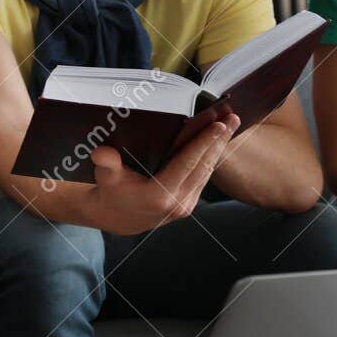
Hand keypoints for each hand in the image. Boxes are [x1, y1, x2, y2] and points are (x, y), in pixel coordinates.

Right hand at [85, 115, 237, 235]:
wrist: (116, 217)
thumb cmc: (111, 192)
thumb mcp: (105, 177)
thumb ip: (106, 164)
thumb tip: (103, 152)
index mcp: (159, 196)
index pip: (186, 164)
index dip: (203, 143)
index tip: (218, 125)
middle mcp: (176, 203)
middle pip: (204, 166)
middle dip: (219, 141)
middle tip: (233, 118)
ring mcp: (185, 206)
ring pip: (207, 172)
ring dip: (219, 148)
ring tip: (231, 126)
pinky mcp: (188, 204)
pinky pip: (204, 178)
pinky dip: (212, 159)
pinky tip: (219, 143)